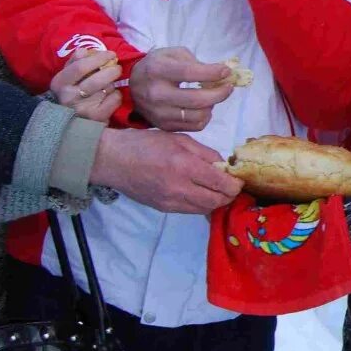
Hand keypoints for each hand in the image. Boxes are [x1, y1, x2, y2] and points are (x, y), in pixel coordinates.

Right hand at [50, 50, 120, 121]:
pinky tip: (110, 96)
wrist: (71, 122)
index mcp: (60, 83)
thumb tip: (84, 50)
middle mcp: (68, 97)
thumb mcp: (68, 76)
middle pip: (97, 79)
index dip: (99, 58)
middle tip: (117, 68)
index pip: (80, 67)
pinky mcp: (96, 117)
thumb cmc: (72, 92)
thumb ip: (75, 62)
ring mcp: (83, 109)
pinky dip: (116, 95)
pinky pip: (114, 99)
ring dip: (112, 83)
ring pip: (107, 89)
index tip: (111, 54)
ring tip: (109, 84)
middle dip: (112, 70)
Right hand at [90, 128, 242, 213]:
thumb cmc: (145, 144)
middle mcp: (179, 189)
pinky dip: (201, 204)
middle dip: (229, 195)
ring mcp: (170, 202)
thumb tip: (224, 166)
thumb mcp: (180, 139)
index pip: (222, 185)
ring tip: (216, 189)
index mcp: (185, 167)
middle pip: (217, 201)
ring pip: (205, 209)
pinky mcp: (163, 209)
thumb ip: (205, 153)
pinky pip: (191, 211)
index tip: (238, 178)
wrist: (112, 160)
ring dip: (216, 201)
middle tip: (230, 185)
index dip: (236, 184)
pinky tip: (200, 192)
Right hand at [129, 47, 233, 131]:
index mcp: (157, 70)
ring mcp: (159, 113)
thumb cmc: (158, 66)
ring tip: (212, 96)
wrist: (134, 86)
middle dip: (220, 93)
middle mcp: (156, 94)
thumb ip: (194, 61)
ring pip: (198, 116)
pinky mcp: (164, 126)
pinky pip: (194, 126)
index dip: (212, 73)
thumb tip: (219, 73)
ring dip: (212, 105)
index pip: (189, 73)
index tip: (226, 72)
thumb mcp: (172, 54)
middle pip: (196, 99)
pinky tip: (203, 107)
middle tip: (228, 87)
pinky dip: (205, 117)